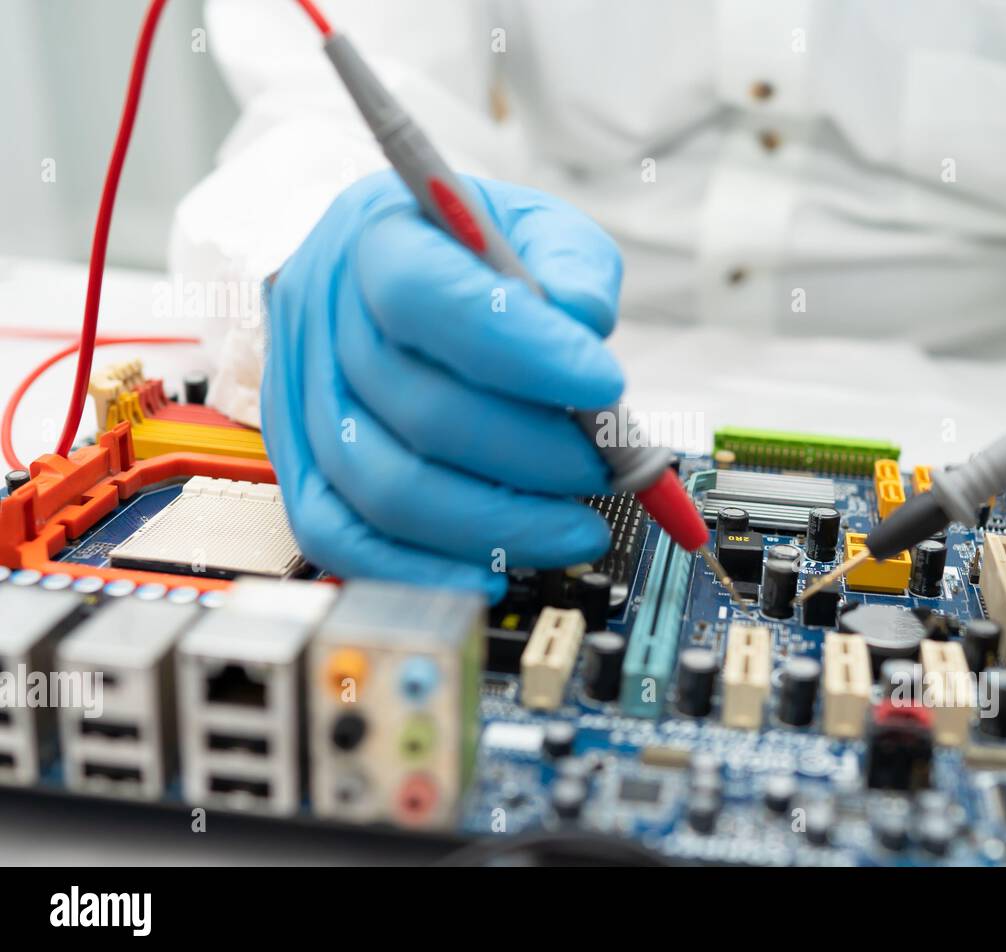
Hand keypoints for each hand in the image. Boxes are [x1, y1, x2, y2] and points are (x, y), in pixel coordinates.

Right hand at [262, 170, 623, 599]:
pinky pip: (338, 537)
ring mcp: (299, 398)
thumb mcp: (534, 225)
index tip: (605, 384)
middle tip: (602, 468)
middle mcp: (320, 317)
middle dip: (532, 455)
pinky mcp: (298, 465)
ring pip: (383, 488)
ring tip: (573, 525)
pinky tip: (496, 570)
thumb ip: (570, 264)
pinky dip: (422, 568)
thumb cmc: (472, 255)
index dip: (521, 350)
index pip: (427, 297)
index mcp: (375, 237)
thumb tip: (583, 321)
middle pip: (418, 409)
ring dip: (497, 522)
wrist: (388, 271)